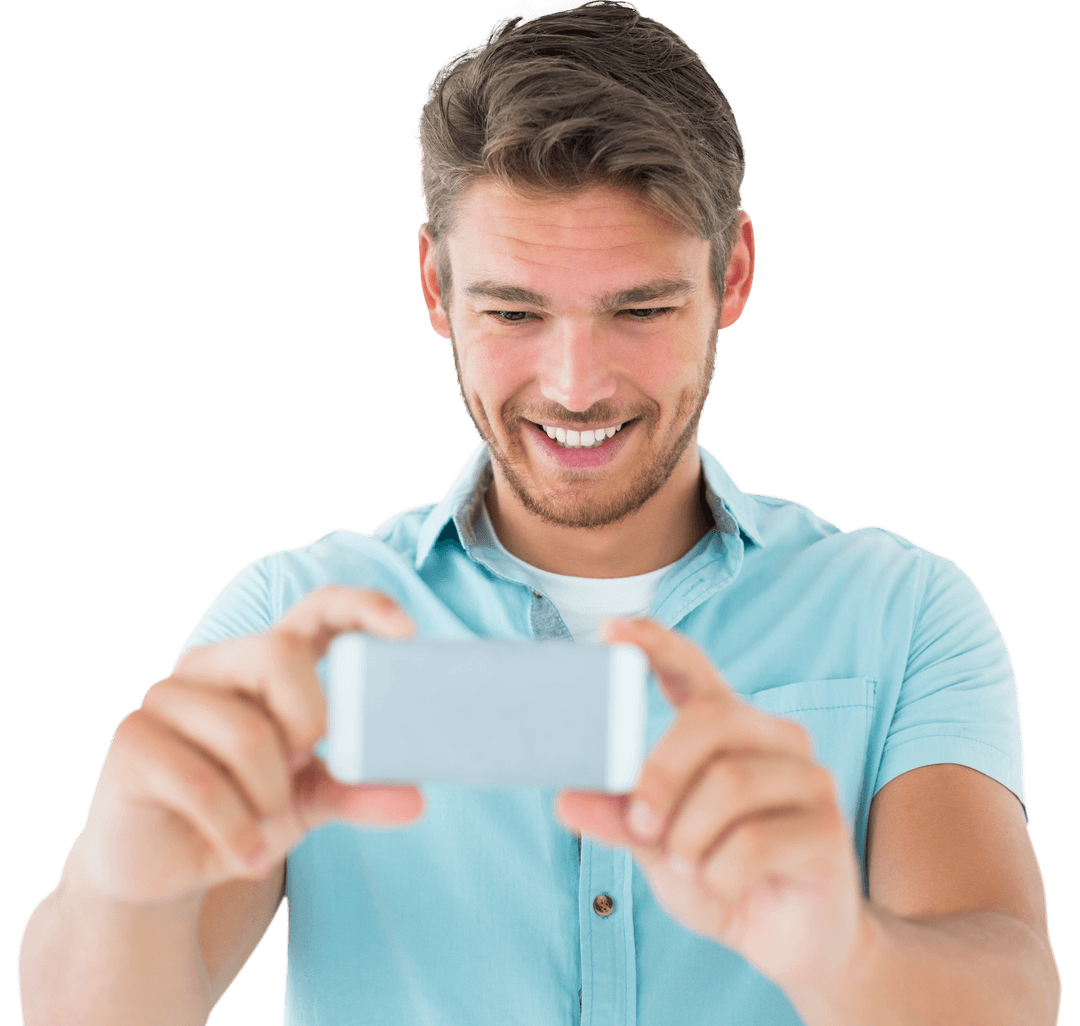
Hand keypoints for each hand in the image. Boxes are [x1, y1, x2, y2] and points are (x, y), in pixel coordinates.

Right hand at [69, 586, 424, 906]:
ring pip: (248, 732)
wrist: (165, 871)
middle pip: (280, 653)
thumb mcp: (310, 799)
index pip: (315, 611)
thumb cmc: (244, 812)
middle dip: (309, 720)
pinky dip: (238, 830)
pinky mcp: (133, 741)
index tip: (407, 630)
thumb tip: (414, 800)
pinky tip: (247, 854)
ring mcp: (167, 697)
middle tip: (302, 767)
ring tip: (265, 823)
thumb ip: (357, 789)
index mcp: (266, 663)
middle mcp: (215, 665)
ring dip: (271, 796)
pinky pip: (202, 782)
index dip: (360, 607)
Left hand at [555, 618, 868, 991]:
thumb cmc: (720, 875)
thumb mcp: (658, 846)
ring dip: (689, 838)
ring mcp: (809, 779)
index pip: (693, 668)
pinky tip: (724, 886)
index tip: (610, 631)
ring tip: (690, 864)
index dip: (654, 643)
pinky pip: (755, 842)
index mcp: (729, 729)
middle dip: (662, 774)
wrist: (788, 941)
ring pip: (730, 783)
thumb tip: (566, 798)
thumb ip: (619, 817)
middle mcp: (775, 739)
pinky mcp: (829, 828)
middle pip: (711, 720)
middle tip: (642, 824)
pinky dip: (719, 874)